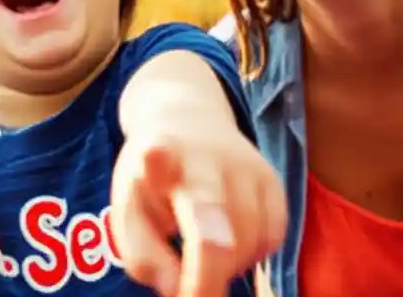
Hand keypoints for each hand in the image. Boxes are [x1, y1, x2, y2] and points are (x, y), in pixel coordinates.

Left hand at [110, 126, 285, 296]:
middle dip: (206, 274)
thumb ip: (142, 254)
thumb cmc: (153, 179)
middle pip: (215, 222)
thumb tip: (176, 290)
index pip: (159, 156)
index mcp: (157, 156)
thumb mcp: (129, 208)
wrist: (191, 123)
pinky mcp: (274, 181)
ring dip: (227, 266)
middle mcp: (205, 156)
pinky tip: (229, 240)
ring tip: (202, 255)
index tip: (154, 154)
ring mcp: (246, 167)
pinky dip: (251, 254)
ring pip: (247, 240)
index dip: (156, 160)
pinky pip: (271, 238)